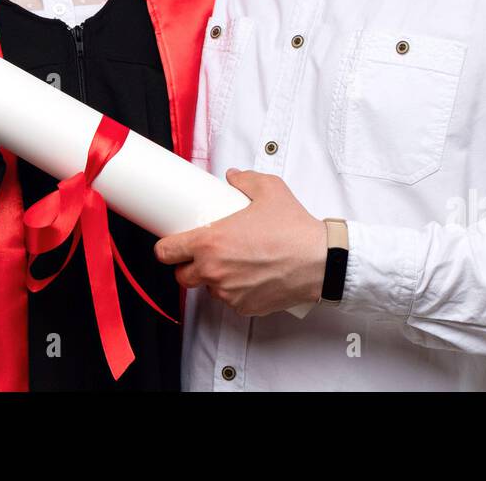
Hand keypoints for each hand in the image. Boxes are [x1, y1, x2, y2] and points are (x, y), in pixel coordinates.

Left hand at [153, 169, 326, 316]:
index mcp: (210, 243)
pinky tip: (250, 276)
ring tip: (234, 263)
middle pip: (181, 277)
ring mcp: (229, 292)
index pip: (166, 252)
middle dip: (188, 266)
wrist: (320, 260)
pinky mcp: (245, 307)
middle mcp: (214, 271)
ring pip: (208, 288)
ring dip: (214, 278)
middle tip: (204, 253)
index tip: (170, 245)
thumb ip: (245, 180)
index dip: (165, 248)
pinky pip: (230, 300)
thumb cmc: (293, 229)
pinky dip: (235, 291)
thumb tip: (233, 177)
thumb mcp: (269, 190)